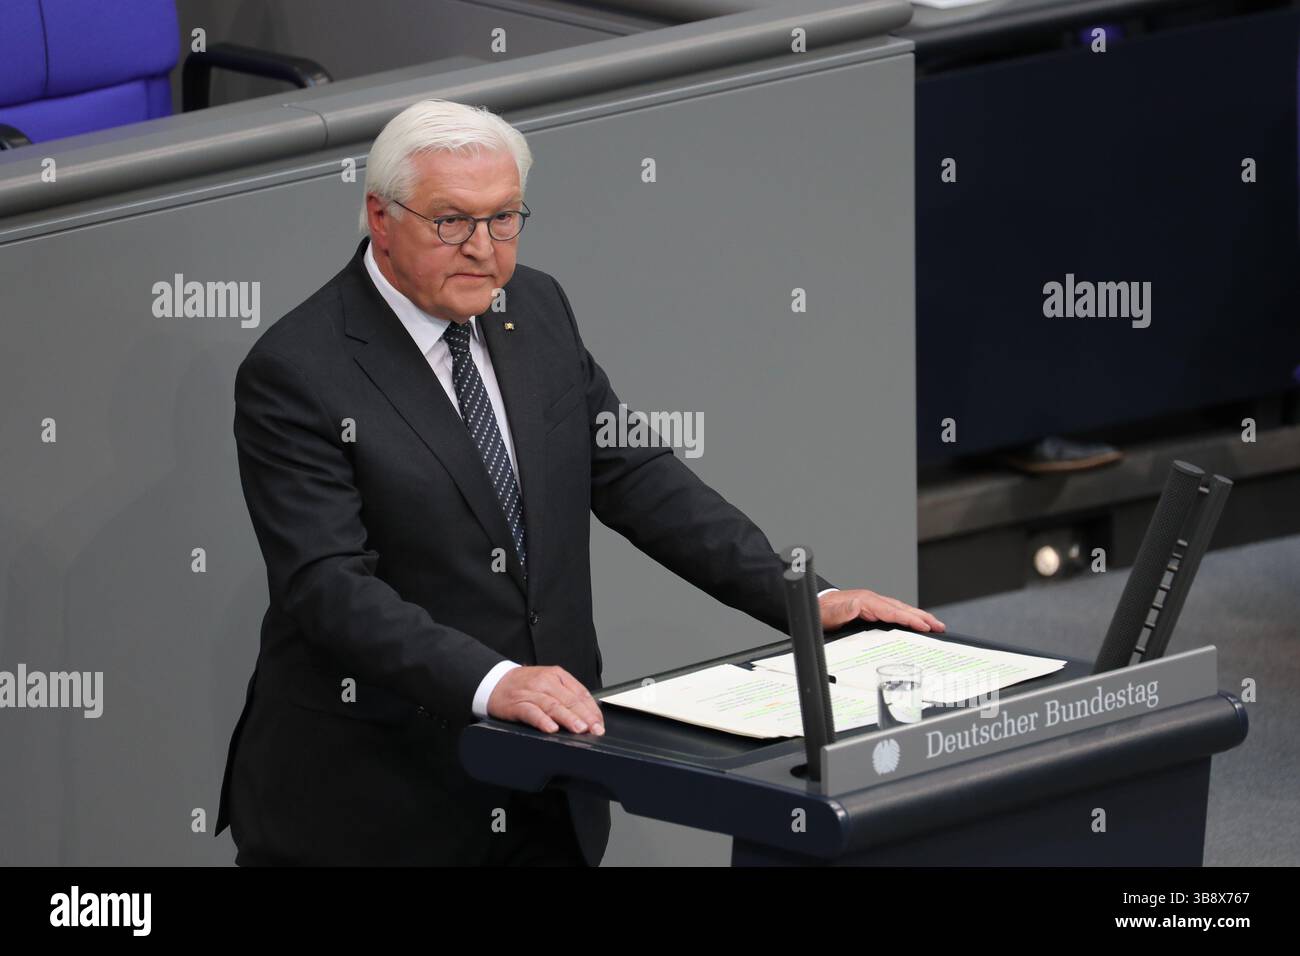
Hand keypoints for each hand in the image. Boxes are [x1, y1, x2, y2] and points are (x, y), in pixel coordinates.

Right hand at [487, 665, 604, 735]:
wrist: (496, 681)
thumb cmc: (525, 685)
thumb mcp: (549, 682)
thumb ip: (567, 695)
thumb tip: (588, 714)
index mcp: (557, 675)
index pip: (580, 693)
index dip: (592, 709)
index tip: (600, 723)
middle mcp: (545, 682)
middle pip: (569, 700)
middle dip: (585, 716)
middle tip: (595, 729)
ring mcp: (531, 692)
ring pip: (553, 705)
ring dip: (568, 718)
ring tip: (579, 729)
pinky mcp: (517, 703)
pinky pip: (531, 712)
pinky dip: (542, 720)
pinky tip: (551, 728)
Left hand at [818, 588, 945, 633]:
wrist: (814, 607)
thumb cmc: (822, 612)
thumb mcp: (830, 614)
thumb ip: (843, 610)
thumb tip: (857, 605)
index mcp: (864, 601)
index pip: (892, 611)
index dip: (909, 619)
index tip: (924, 626)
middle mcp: (871, 600)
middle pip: (901, 608)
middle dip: (922, 617)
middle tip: (939, 627)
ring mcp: (873, 603)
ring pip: (900, 609)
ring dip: (918, 616)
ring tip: (934, 625)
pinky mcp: (872, 608)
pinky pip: (894, 612)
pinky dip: (907, 617)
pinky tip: (915, 623)